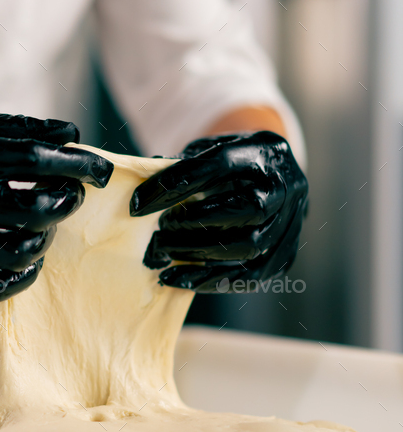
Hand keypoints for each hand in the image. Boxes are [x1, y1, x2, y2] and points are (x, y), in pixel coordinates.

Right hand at [0, 106, 112, 300]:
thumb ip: (17, 129)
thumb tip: (71, 135)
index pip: (35, 161)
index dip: (76, 166)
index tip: (101, 170)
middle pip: (34, 209)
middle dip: (66, 201)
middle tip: (75, 194)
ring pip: (20, 252)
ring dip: (47, 236)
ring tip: (48, 222)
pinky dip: (26, 273)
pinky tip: (31, 254)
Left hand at [129, 131, 307, 291]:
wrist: (272, 176)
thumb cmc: (230, 164)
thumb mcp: (208, 151)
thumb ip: (182, 167)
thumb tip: (145, 196)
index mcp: (264, 151)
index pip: (218, 166)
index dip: (176, 185)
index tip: (139, 204)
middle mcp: (286, 185)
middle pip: (247, 210)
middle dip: (195, 225)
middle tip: (160, 233)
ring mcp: (293, 221)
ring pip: (251, 246)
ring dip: (202, 255)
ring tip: (166, 254)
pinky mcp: (287, 252)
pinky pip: (254, 275)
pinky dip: (215, 280)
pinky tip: (184, 280)